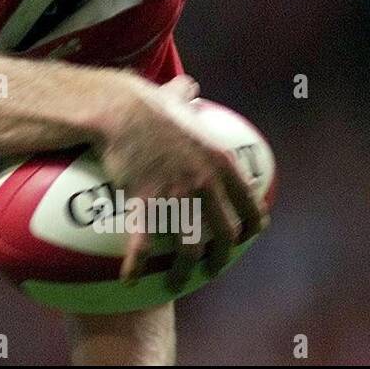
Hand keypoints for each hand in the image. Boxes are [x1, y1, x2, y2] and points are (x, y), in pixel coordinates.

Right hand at [98, 73, 262, 289]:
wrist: (118, 111)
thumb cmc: (145, 104)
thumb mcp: (174, 99)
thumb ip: (185, 96)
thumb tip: (189, 86)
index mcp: (220, 163)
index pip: (249, 204)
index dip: (251, 226)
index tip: (247, 236)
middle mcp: (205, 184)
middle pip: (224, 234)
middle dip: (221, 257)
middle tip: (213, 268)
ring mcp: (176, 197)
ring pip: (190, 248)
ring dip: (186, 271)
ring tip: (177, 282)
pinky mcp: (145, 204)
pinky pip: (142, 246)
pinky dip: (136, 267)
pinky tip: (130, 278)